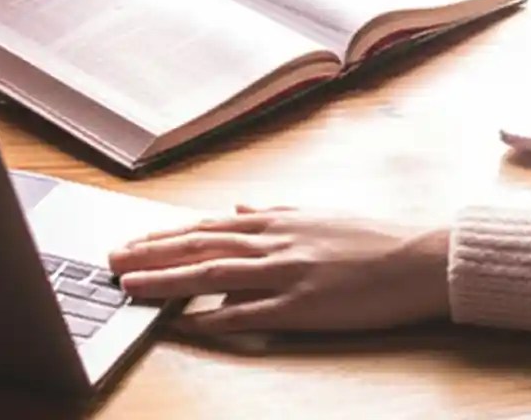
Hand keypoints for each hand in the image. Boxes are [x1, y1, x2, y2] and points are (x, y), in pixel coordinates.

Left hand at [109, 206, 450, 333]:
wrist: (419, 258)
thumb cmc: (373, 238)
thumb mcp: (319, 215)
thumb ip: (276, 211)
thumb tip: (241, 204)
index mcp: (279, 220)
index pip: (208, 227)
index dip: (166, 235)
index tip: (133, 241)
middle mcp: (276, 241)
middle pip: (200, 246)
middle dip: (151, 252)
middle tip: (111, 259)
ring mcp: (287, 273)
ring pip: (213, 275)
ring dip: (167, 280)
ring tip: (130, 284)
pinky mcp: (303, 306)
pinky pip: (249, 314)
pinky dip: (213, 319)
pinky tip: (185, 325)